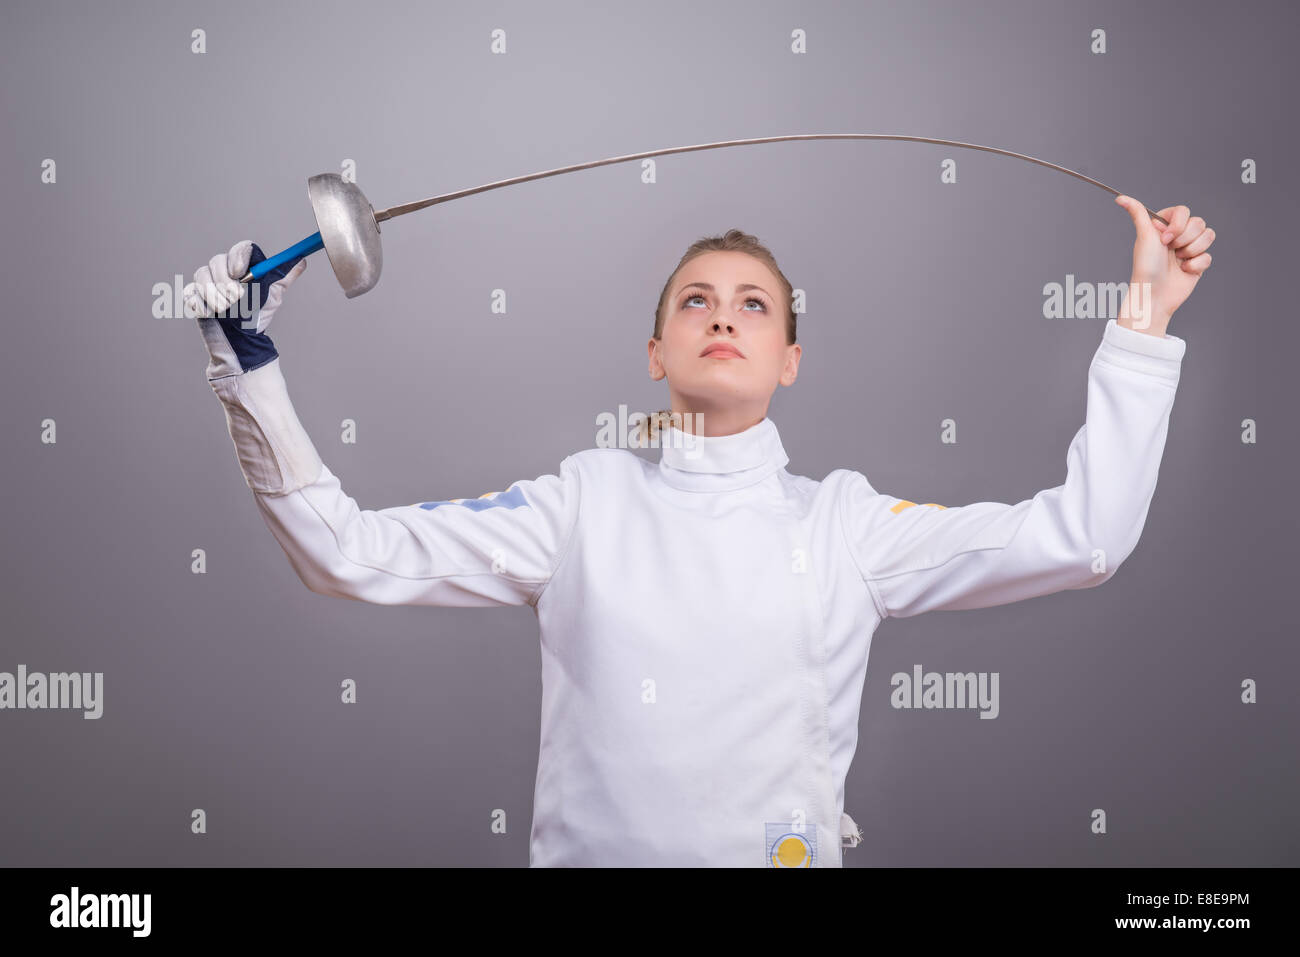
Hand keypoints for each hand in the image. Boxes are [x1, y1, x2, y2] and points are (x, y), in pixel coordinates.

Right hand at [183, 240, 306, 379]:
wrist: (242, 338)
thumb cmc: (258, 315)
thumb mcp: (273, 296)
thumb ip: (283, 277)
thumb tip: (301, 261)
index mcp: (244, 266)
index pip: (240, 250)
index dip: (238, 257)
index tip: (241, 273)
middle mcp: (224, 270)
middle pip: (217, 260)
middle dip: (225, 280)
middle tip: (235, 298)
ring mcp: (207, 282)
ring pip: (201, 275)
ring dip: (213, 293)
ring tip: (225, 310)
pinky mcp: (194, 295)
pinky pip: (189, 292)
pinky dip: (199, 303)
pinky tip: (208, 313)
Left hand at [1114, 197, 1214, 334]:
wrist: (1154, 294)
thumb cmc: (1146, 266)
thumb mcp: (1143, 236)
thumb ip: (1138, 213)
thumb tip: (1120, 198)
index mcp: (1165, 227)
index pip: (1184, 211)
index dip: (1178, 225)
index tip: (1164, 239)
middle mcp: (1178, 236)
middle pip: (1199, 223)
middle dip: (1184, 239)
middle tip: (1170, 251)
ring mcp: (1189, 249)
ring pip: (1208, 236)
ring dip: (1191, 251)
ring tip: (1177, 261)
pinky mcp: (1198, 263)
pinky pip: (1209, 256)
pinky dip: (1195, 265)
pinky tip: (1183, 271)